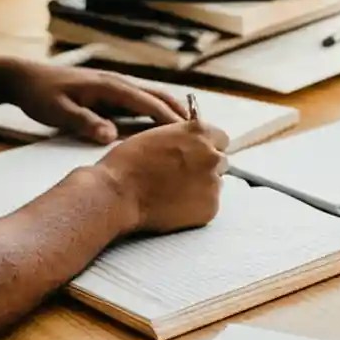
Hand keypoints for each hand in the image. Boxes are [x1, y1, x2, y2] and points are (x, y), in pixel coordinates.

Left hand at [5, 61, 187, 143]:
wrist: (22, 78)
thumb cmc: (39, 95)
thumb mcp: (57, 111)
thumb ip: (84, 122)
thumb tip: (110, 135)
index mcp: (109, 86)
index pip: (148, 102)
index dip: (170, 119)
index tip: (189, 135)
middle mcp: (117, 83)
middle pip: (158, 97)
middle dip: (182, 114)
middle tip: (204, 134)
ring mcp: (115, 87)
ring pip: (153, 98)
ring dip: (173, 112)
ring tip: (194, 132)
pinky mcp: (110, 94)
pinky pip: (141, 103)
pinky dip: (158, 113)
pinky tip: (165, 128)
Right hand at [93, 120, 230, 232]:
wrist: (118, 193)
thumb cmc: (129, 162)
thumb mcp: (159, 135)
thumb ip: (183, 138)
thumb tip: (195, 145)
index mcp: (200, 132)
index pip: (220, 138)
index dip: (207, 147)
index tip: (197, 155)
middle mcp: (212, 155)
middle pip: (220, 161)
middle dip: (205, 168)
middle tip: (182, 177)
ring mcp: (213, 183)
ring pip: (216, 184)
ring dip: (202, 187)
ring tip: (175, 193)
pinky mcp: (210, 207)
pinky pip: (209, 205)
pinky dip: (197, 207)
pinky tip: (175, 206)